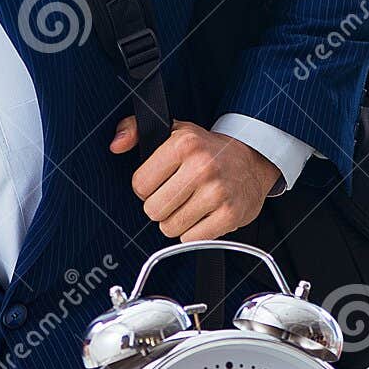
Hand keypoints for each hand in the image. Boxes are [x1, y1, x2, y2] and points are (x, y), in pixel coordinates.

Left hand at [111, 116, 278, 241]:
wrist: (251, 160)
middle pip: (153, 210)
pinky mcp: (230, 215)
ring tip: (190, 204)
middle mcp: (202, 167)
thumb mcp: (172, 130)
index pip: (139, 185)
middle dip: (160, 207)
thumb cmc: (205, 149)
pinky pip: (192, 238)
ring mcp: (218, 192)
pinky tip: (203, 214)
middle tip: (176, 195)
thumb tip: (116, 145)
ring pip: (170, 228)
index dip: (146, 187)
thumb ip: (134, 130)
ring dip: (176, 221)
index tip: (160, 181)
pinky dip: (194, 232)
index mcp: (184, 144)